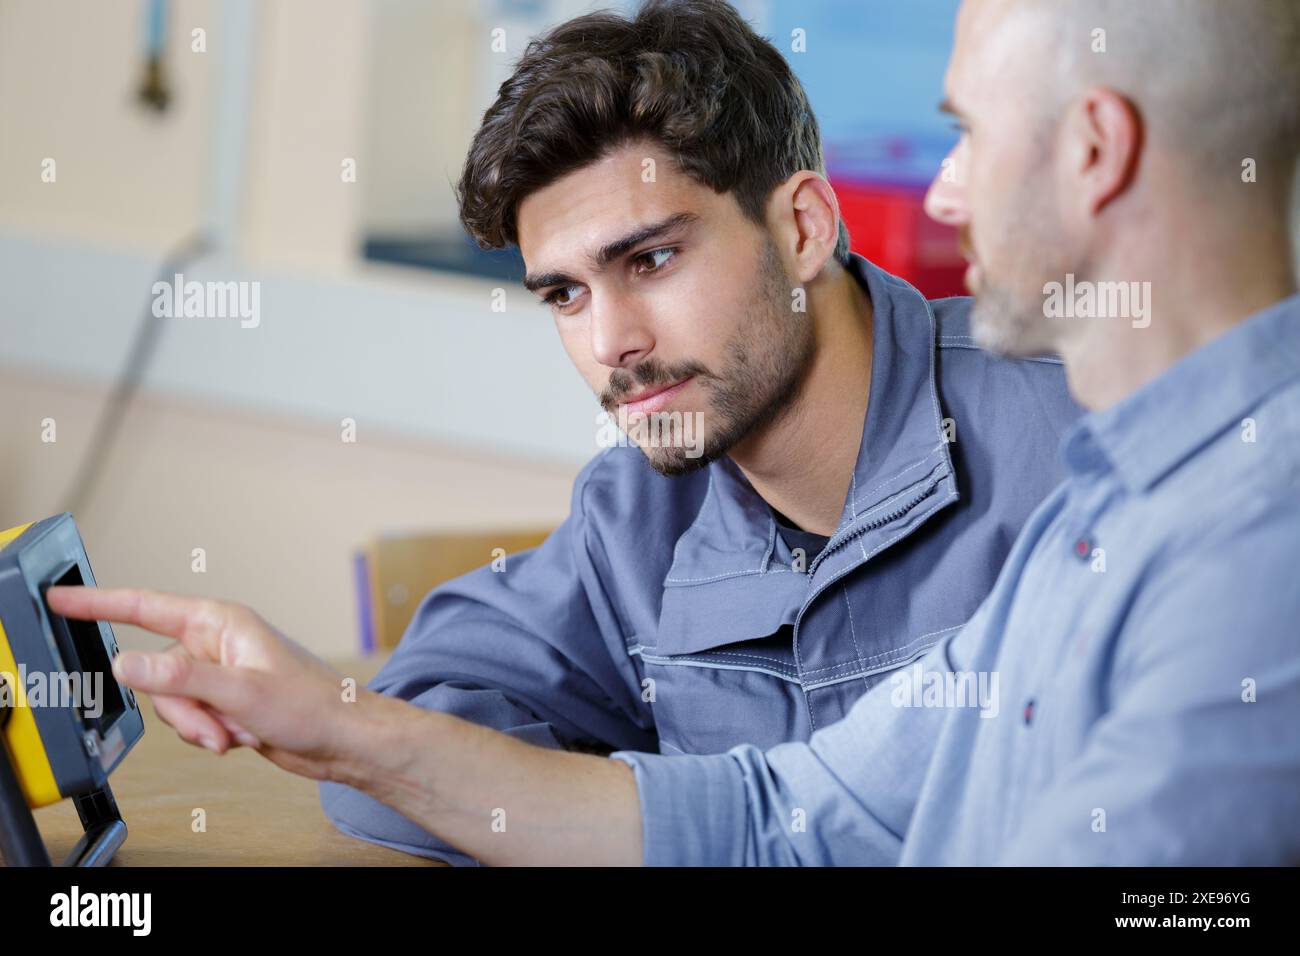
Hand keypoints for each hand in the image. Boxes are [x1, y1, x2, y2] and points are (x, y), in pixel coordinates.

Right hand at [45, 586, 365, 781]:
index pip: (145, 608)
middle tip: (217, 725)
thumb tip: (127, 662)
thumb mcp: (240, 691)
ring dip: (199, 726)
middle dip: (182, 708)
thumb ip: (180, 677)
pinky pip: (190, 718)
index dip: (99, 603)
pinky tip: (242, 736)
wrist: (341, 740)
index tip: (62, 597)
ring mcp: (219, 674)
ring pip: (171, 701)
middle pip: (155, 672)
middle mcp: (216, 643)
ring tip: (237, 731)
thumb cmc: (313, 704)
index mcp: (220, 622)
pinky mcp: (225, 700)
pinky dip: (209, 733)